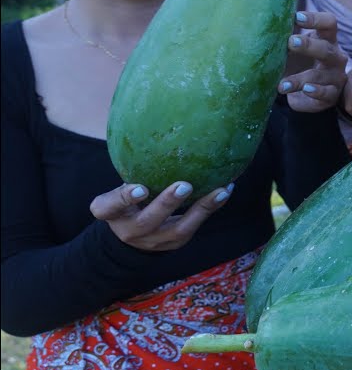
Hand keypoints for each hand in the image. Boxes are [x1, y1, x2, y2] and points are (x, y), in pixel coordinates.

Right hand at [91, 181, 233, 250]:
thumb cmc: (127, 198)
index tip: (140, 188)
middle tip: (184, 185)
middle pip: (147, 221)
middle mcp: (129, 230)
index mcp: (110, 213)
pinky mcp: (174, 243)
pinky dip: (211, 208)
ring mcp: (153, 240)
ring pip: (178, 230)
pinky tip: (225, 190)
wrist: (134, 235)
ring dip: (201, 209)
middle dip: (166, 204)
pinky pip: (195, 226)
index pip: (107, 207)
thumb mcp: (119, 187)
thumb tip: (156, 127)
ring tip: (220, 190)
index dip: (123, 199)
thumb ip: (132, 168)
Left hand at [279, 11, 346, 111]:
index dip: (316, 19)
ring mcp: (336, 76)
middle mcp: (336, 56)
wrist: (305, 93)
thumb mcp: (293, 50)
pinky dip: (316, 91)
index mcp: (327, 40)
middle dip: (308, 45)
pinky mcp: (332, 94)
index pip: (329, 23)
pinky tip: (306, 90)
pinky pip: (327, 93)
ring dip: (301, 78)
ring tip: (283, 85)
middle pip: (326, 48)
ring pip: (322, 75)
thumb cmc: (300, 64)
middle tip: (290, 42)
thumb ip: (285, 40)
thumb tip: (264, 28)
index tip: (297, 17)